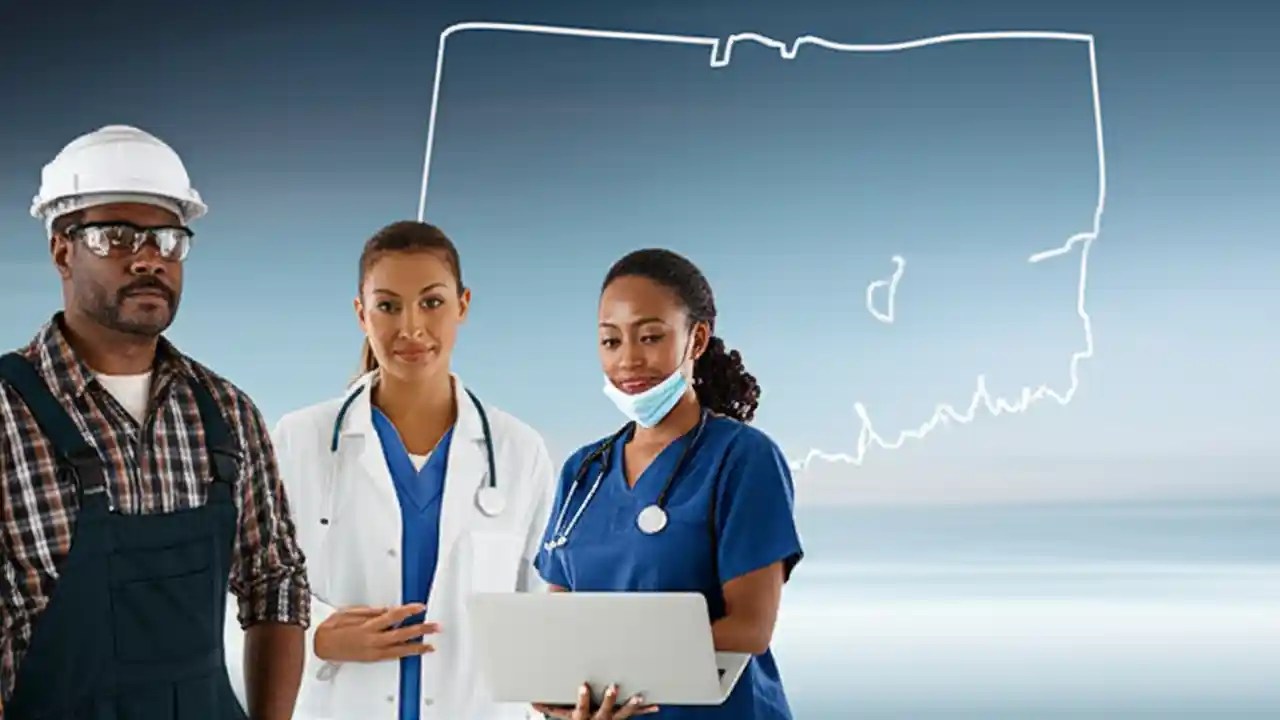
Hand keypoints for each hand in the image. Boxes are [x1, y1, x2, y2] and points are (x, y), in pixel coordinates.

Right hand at [313, 603, 439, 662]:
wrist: (320, 645)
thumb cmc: (332, 627)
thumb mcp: (351, 612)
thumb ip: (372, 612)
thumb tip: (389, 609)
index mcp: (367, 627)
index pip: (393, 616)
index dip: (409, 611)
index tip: (420, 607)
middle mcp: (372, 641)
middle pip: (402, 634)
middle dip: (421, 630)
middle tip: (435, 627)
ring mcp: (373, 652)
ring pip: (400, 650)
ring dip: (417, 647)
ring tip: (431, 645)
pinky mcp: (372, 659)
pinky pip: (392, 656)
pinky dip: (404, 654)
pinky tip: (413, 652)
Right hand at [533, 683, 657, 718]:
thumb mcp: (564, 717)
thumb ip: (550, 709)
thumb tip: (532, 703)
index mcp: (583, 718)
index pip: (581, 708)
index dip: (583, 698)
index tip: (584, 685)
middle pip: (605, 711)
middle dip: (610, 699)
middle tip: (614, 686)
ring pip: (623, 714)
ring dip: (632, 705)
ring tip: (639, 695)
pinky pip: (635, 716)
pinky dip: (646, 710)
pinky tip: (656, 705)